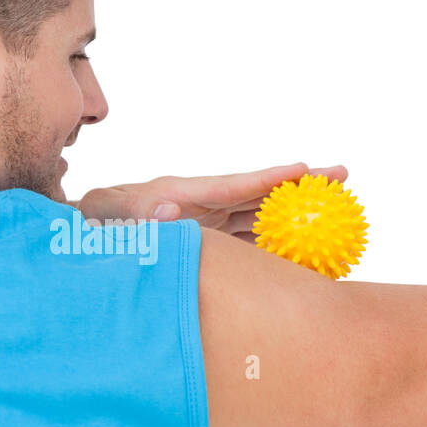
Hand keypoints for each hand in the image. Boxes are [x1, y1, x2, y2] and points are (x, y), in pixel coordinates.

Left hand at [76, 162, 348, 242]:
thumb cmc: (91, 223)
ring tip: (338, 212)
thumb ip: (134, 210)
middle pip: (260, 195)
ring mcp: (208, 224)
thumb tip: (170, 206)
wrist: (83, 237)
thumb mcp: (105, 212)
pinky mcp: (207, 245)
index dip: (269, 179)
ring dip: (297, 216)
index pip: (234, 186)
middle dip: (301, 185)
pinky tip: (305, 257)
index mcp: (183, 193)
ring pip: (261, 218)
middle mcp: (203, 205)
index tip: (304, 169)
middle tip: (343, 175)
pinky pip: (249, 245)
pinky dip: (276, 248)